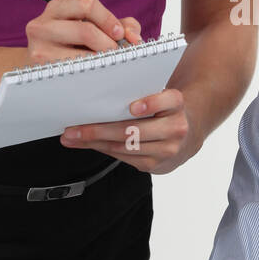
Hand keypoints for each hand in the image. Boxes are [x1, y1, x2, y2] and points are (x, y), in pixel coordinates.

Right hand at [26, 0, 142, 63]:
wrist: (45, 69)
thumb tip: (135, 38)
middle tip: (116, 54)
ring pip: (80, 54)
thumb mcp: (96, 27)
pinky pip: (74, 71)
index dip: (108, 19)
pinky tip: (96, 75)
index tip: (119, 34)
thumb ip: (122, 26)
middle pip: (85, 30)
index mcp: (57, 8)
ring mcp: (39, 48)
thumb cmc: (76, 45)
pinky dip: (92, 74)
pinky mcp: (41, 69)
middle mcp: (42, 24)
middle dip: (108, 44)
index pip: (87, 3)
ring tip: (107, 64)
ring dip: (101, 60)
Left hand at [60, 86, 199, 173]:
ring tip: (73, 137)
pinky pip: (123, 157)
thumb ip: (141, 94)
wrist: (185, 137)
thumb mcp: (161, 98)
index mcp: (177, 105)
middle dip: (100, 130)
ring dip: (94, 142)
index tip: (133, 107)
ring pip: (124, 146)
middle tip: (76, 128)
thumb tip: (100, 95)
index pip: (168, 101)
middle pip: (134, 130)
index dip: (151, 104)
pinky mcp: (155, 166)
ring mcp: (166, 150)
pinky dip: (103, 149)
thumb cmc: (164, 112)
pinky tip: (88, 144)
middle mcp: (175, 128)